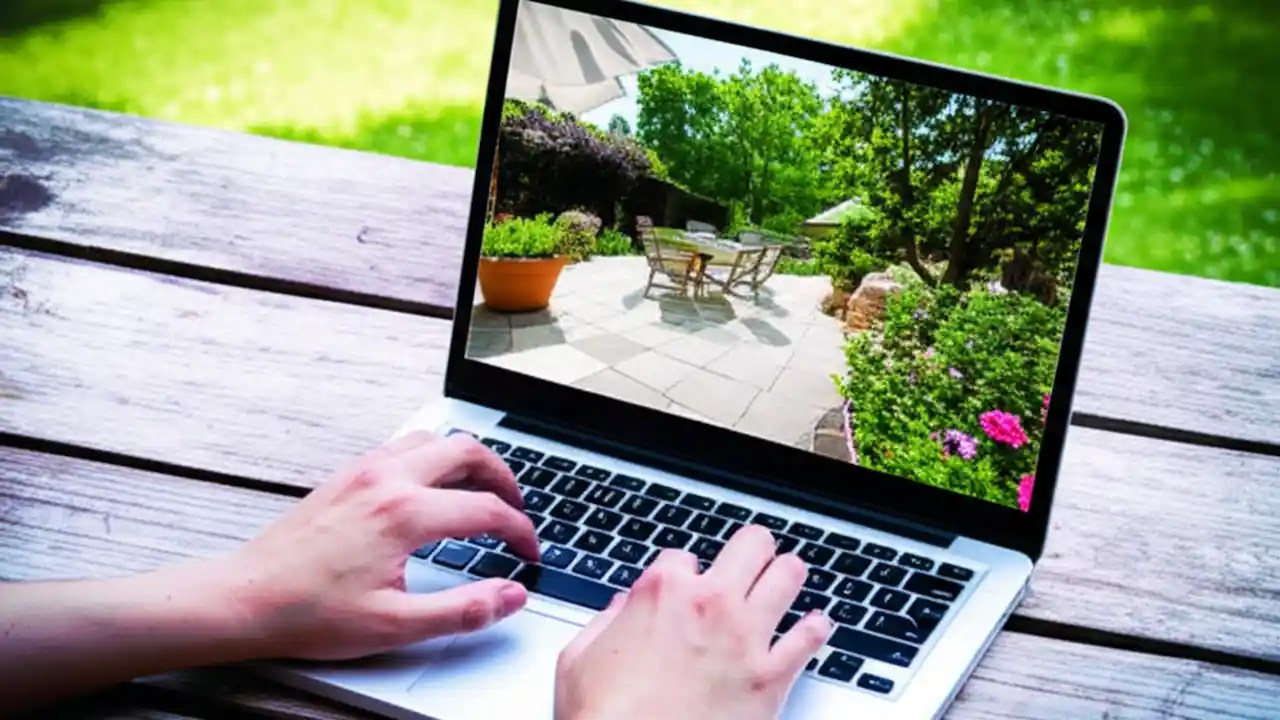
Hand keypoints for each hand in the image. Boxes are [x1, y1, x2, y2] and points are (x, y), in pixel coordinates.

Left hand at [223, 430, 539, 660]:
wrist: (245, 598)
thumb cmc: (308, 612)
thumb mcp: (396, 624)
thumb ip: (464, 609)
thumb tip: (511, 595)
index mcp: (404, 514)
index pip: (487, 510)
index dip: (520, 532)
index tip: (527, 553)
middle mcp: (387, 480)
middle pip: (469, 452)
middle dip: (505, 479)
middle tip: (517, 508)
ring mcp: (364, 471)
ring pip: (435, 440)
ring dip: (468, 461)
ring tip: (482, 493)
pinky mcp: (347, 474)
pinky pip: (405, 447)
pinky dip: (434, 460)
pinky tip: (434, 489)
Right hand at [554, 526, 830, 719]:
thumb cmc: (604, 719)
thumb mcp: (577, 661)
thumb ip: (604, 624)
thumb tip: (621, 610)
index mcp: (661, 592)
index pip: (682, 554)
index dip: (682, 570)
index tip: (684, 584)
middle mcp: (709, 604)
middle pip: (751, 544)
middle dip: (751, 551)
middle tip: (751, 560)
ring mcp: (745, 638)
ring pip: (789, 575)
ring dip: (787, 575)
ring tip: (786, 577)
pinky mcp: (771, 678)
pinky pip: (809, 638)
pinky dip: (816, 629)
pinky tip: (816, 625)